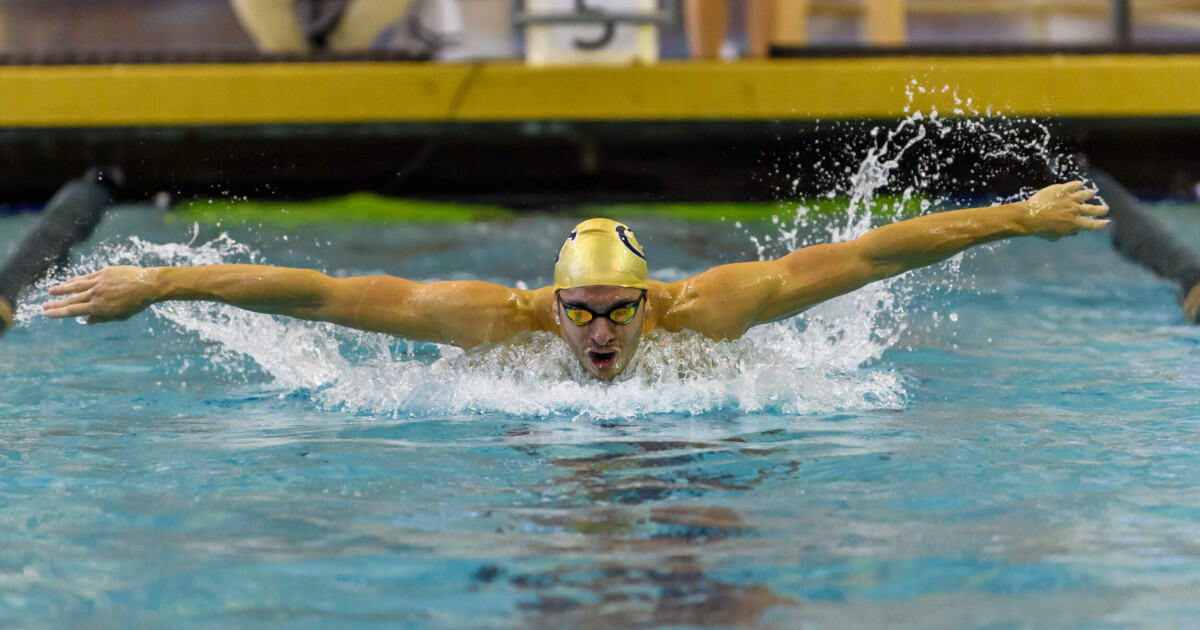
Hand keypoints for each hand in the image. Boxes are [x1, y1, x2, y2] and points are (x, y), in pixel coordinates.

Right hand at [43, 266, 159, 323]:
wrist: (148, 284)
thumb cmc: (137, 303)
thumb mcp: (121, 316)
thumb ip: (102, 318)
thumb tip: (87, 321)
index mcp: (99, 307)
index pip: (74, 311)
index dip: (59, 313)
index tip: (47, 314)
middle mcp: (96, 294)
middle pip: (71, 299)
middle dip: (56, 303)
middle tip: (43, 306)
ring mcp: (99, 282)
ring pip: (75, 286)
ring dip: (61, 289)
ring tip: (50, 291)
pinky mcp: (103, 272)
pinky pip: (86, 277)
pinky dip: (76, 280)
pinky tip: (68, 282)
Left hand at [1025, 181, 1109, 240]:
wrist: (1030, 216)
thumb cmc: (1040, 229)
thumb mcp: (1054, 236)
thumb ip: (1066, 233)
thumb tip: (1074, 232)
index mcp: (1074, 224)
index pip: (1090, 225)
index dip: (1098, 224)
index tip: (1105, 223)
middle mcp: (1075, 211)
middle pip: (1091, 209)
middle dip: (1100, 209)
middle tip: (1106, 209)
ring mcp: (1069, 199)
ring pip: (1083, 195)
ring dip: (1089, 194)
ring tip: (1092, 193)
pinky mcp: (1061, 190)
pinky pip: (1072, 185)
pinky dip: (1077, 184)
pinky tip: (1080, 184)